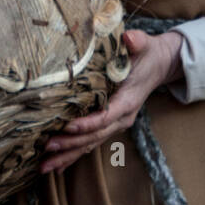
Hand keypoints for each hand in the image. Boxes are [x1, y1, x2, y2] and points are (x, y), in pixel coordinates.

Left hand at [40, 29, 182, 173]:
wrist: (159, 64)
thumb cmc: (147, 53)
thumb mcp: (144, 44)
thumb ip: (137, 42)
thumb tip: (129, 38)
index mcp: (128, 100)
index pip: (106, 116)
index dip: (87, 123)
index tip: (67, 127)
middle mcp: (122, 117)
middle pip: (95, 136)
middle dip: (71, 144)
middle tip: (47, 148)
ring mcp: (116, 123)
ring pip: (91, 144)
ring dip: (68, 155)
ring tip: (45, 167)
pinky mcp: (109, 124)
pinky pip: (91, 143)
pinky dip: (74, 154)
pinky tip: (57, 165)